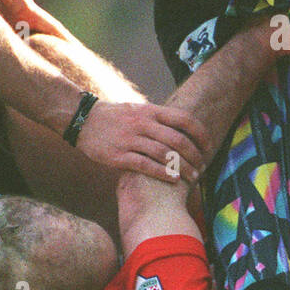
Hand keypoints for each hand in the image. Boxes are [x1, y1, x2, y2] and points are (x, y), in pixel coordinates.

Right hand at [75, 98, 208, 181]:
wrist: (81, 119)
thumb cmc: (114, 117)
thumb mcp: (138, 109)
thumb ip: (158, 118)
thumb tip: (182, 128)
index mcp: (150, 111)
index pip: (184, 120)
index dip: (200, 134)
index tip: (208, 147)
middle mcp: (143, 123)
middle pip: (178, 140)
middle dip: (194, 155)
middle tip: (202, 167)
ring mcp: (130, 139)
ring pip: (165, 154)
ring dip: (182, 167)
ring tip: (192, 177)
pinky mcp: (118, 155)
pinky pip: (145, 165)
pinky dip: (162, 173)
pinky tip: (174, 180)